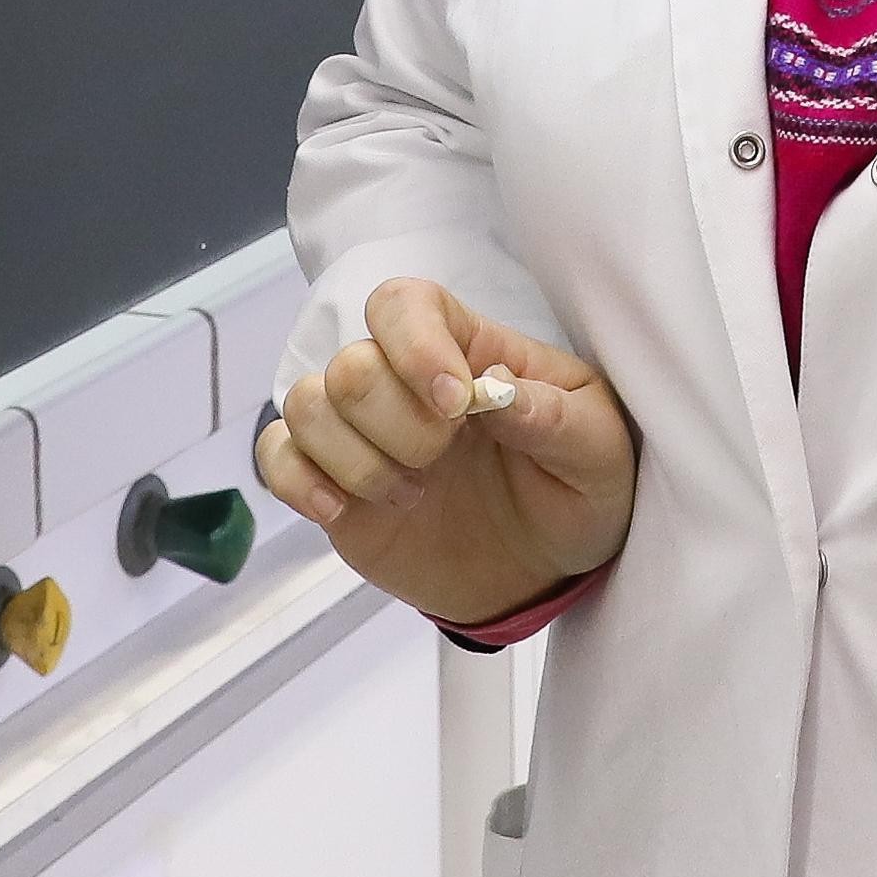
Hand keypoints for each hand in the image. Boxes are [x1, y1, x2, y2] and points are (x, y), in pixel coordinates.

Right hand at [257, 277, 638, 629]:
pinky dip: (298, 481)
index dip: (415, 345)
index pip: (405, 304)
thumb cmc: (577, 492)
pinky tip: (342, 510)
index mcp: (468, 350)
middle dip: (396, 424)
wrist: (546, 573)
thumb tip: (501, 390)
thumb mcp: (599, 452)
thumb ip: (557, 417)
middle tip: (441, 462)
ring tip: (410, 495)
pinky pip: (277, 458)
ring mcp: (363, 434)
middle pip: (351, 363)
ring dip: (356, 458)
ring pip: (305, 404)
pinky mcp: (334, 485)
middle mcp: (403, 382)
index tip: (457, 404)